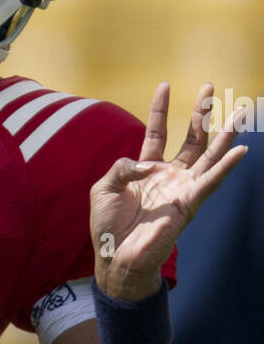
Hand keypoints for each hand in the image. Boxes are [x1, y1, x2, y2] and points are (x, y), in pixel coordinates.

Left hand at [90, 81, 246, 299]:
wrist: (115, 257)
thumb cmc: (107, 226)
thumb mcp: (104, 188)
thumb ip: (121, 167)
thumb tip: (146, 163)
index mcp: (145, 169)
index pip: (156, 133)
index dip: (160, 110)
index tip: (164, 86)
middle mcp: (168, 176)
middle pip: (190, 139)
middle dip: (201, 113)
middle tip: (211, 87)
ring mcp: (181, 189)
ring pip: (208, 155)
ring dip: (224, 134)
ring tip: (239, 112)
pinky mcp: (188, 204)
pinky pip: (210, 181)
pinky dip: (226, 166)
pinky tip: (240, 150)